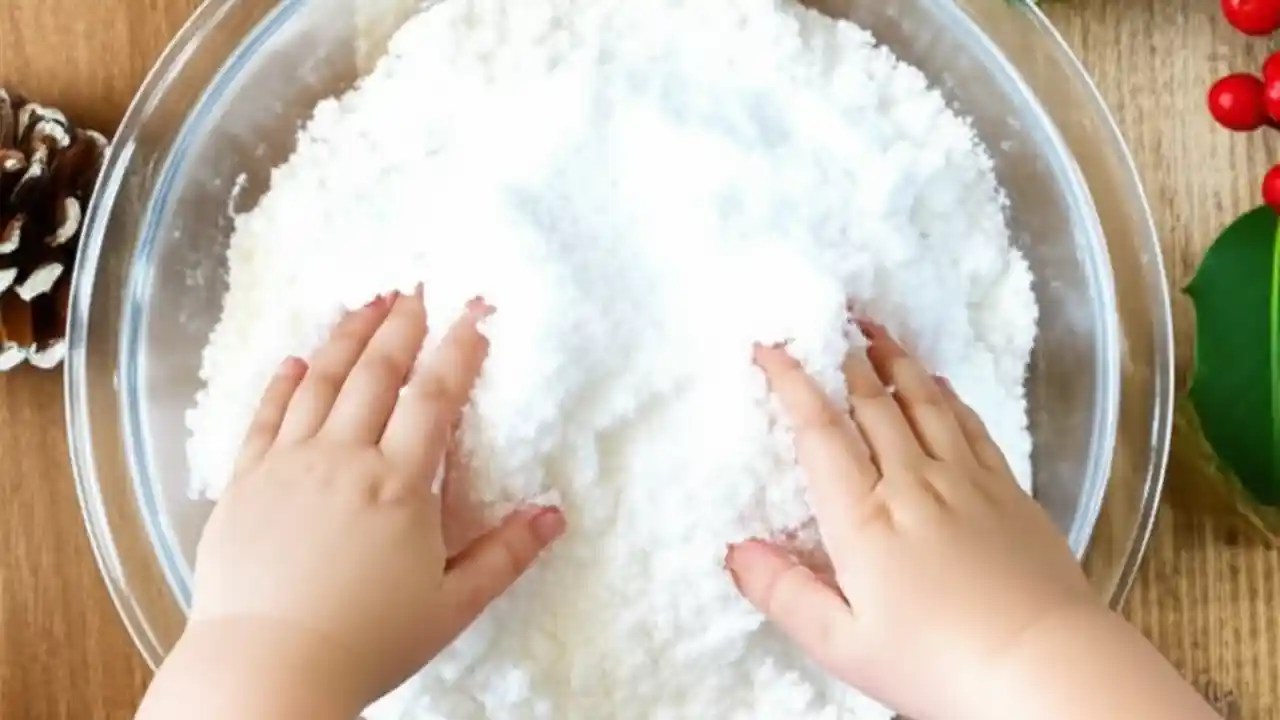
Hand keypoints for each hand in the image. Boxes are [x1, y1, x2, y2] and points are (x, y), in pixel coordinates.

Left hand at [138, 291, 565, 718]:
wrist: (267, 669)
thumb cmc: (365, 643)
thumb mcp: (451, 605)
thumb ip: (505, 556)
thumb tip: (554, 515)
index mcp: (398, 485)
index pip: (434, 398)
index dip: (458, 349)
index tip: (475, 312)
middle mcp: (342, 460)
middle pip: (376, 375)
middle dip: (402, 326)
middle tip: (417, 289)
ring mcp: (288, 466)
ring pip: (320, 383)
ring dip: (346, 338)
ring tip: (365, 304)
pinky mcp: (244, 484)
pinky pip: (264, 418)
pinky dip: (281, 384)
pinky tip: (295, 360)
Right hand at [727, 321, 1214, 719]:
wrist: (1044, 666)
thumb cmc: (939, 663)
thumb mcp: (844, 644)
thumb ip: (785, 593)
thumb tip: (737, 550)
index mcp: (864, 518)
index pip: (819, 431)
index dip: (791, 382)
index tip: (770, 348)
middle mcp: (913, 483)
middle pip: (871, 403)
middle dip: (843, 359)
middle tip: (827, 324)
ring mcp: (965, 480)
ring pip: (923, 402)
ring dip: (895, 362)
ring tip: (877, 332)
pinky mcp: (1007, 490)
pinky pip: (970, 424)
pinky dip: (946, 396)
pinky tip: (937, 384)